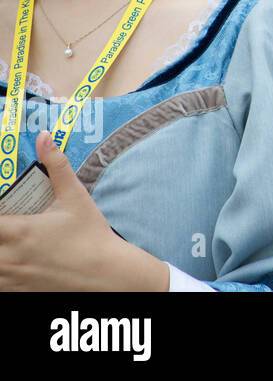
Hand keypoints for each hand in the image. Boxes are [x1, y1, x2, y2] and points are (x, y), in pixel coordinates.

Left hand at [0, 132, 169, 290]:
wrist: (106, 274)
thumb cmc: (91, 235)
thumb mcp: (75, 197)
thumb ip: (56, 166)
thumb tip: (44, 137)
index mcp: (19, 231)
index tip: (1, 207)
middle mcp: (9, 257)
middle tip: (5, 220)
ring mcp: (10, 277)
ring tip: (7, 237)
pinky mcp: (16, 290)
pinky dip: (0, 269)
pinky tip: (10, 258)